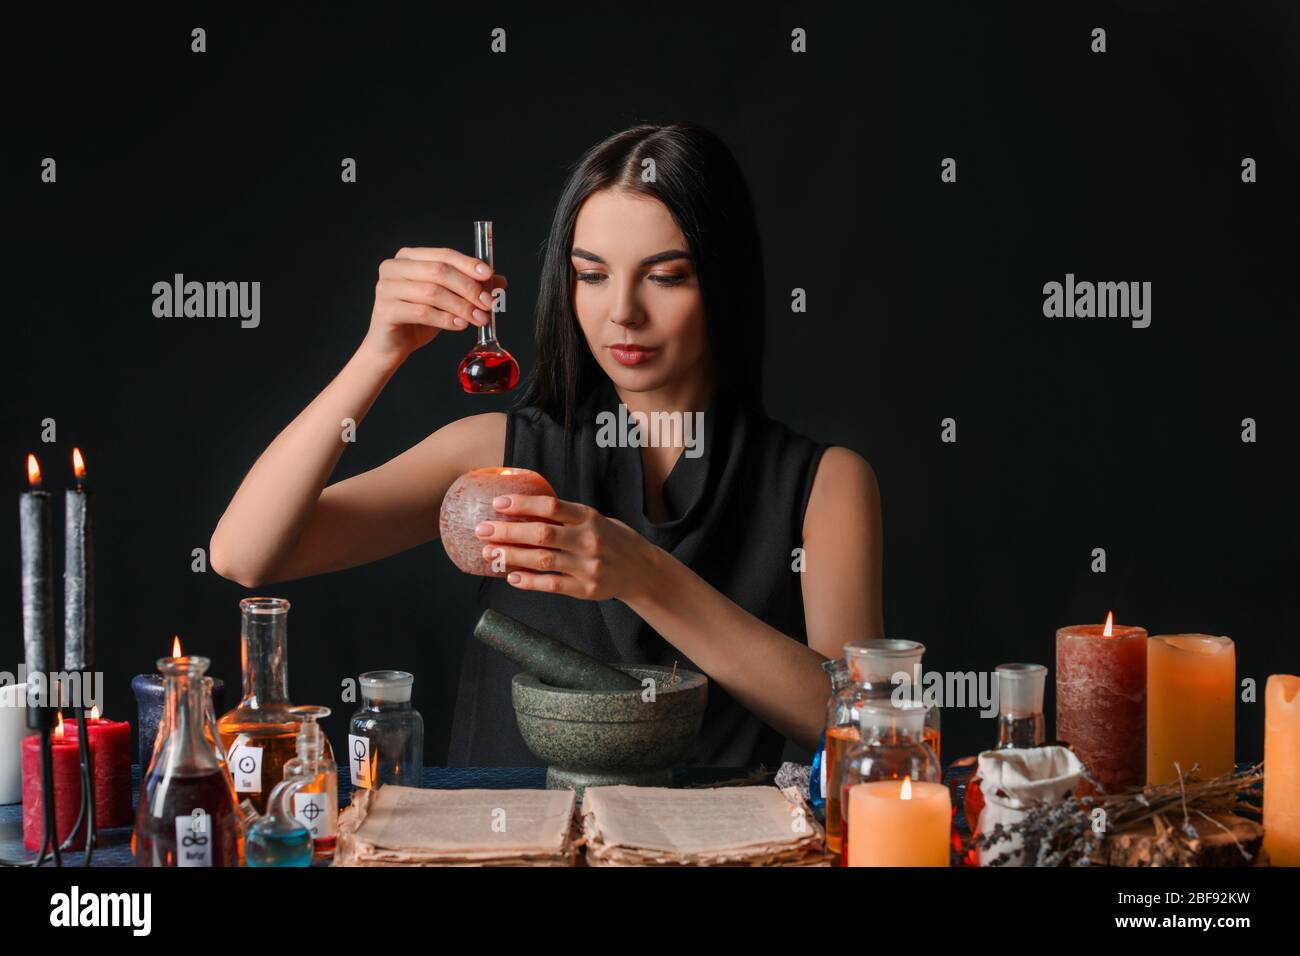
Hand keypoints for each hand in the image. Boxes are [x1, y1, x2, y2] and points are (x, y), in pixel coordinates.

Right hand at [360, 247, 507, 369]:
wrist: (391, 345)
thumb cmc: (418, 319)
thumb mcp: (448, 299)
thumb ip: (469, 286)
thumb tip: (499, 280)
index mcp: (408, 257)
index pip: (443, 254)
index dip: (468, 264)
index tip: (489, 276)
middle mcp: (394, 267)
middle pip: (439, 272)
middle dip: (468, 288)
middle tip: (487, 303)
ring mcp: (387, 287)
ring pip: (433, 293)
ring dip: (461, 306)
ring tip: (478, 318)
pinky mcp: (386, 310)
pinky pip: (422, 312)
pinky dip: (445, 319)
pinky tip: (459, 325)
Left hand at [474, 494, 659, 601]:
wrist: (642, 570)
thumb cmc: (613, 539)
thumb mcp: (595, 519)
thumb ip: (566, 516)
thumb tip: (524, 508)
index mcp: (589, 518)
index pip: (551, 507)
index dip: (523, 504)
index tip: (498, 504)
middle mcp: (588, 541)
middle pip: (541, 535)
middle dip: (507, 532)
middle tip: (482, 529)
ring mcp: (587, 567)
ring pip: (542, 561)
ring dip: (511, 556)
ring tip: (489, 552)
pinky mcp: (585, 589)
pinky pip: (551, 585)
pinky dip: (529, 582)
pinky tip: (510, 577)